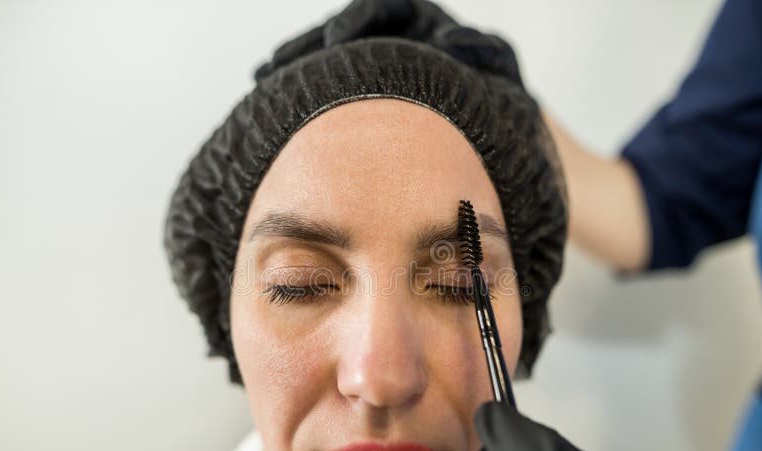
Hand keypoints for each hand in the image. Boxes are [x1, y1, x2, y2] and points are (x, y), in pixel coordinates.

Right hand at [255, 0, 521, 84]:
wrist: (491, 127)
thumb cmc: (497, 98)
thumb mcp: (500, 72)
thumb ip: (488, 52)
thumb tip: (457, 41)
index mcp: (421, 22)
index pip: (381, 9)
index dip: (354, 22)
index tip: (334, 41)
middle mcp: (391, 36)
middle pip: (341, 32)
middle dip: (308, 47)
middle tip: (276, 66)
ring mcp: (375, 63)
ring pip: (326, 58)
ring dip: (294, 66)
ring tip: (261, 79)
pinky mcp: (362, 89)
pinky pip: (324, 82)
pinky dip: (299, 86)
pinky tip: (268, 94)